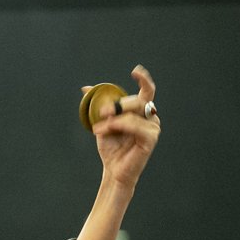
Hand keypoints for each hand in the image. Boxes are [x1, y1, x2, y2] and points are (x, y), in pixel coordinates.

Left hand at [87, 64, 160, 191]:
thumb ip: (98, 105)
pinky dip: (120, 126)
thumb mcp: (101, 122)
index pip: (147, 90)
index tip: (135, 71)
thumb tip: (86, 88)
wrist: (112, 169)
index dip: (143, 79)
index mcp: (140, 111)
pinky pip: (136, 126)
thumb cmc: (111, 147)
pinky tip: (108, 131)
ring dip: (113, 120)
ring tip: (99, 129)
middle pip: (137, 100)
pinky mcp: (151, 138)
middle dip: (117, 104)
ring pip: (134, 113)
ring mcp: (153, 127)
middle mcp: (150, 117)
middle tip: (101, 112)